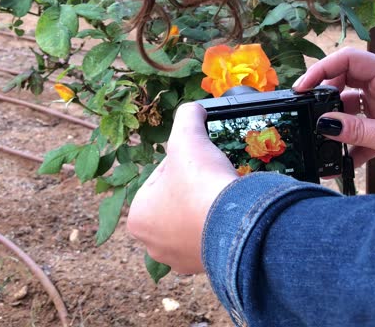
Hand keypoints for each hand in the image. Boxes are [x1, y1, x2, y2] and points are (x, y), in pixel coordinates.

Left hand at [127, 103, 237, 272]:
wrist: (236, 223)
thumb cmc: (201, 182)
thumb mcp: (188, 138)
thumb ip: (187, 117)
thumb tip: (193, 108)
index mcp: (138, 216)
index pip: (160, 178)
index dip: (181, 163)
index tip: (198, 160)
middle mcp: (152, 244)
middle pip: (174, 202)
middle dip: (192, 188)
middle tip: (211, 175)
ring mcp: (179, 260)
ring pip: (192, 222)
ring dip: (204, 208)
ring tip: (222, 193)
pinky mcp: (205, 267)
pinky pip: (210, 239)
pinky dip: (218, 227)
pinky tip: (228, 213)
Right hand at [294, 48, 374, 185]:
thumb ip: (359, 130)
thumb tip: (323, 125)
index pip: (349, 59)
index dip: (322, 69)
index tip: (302, 89)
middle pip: (345, 80)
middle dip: (324, 97)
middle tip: (307, 117)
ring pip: (350, 104)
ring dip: (337, 123)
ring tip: (324, 142)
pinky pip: (360, 125)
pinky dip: (350, 141)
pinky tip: (342, 161)